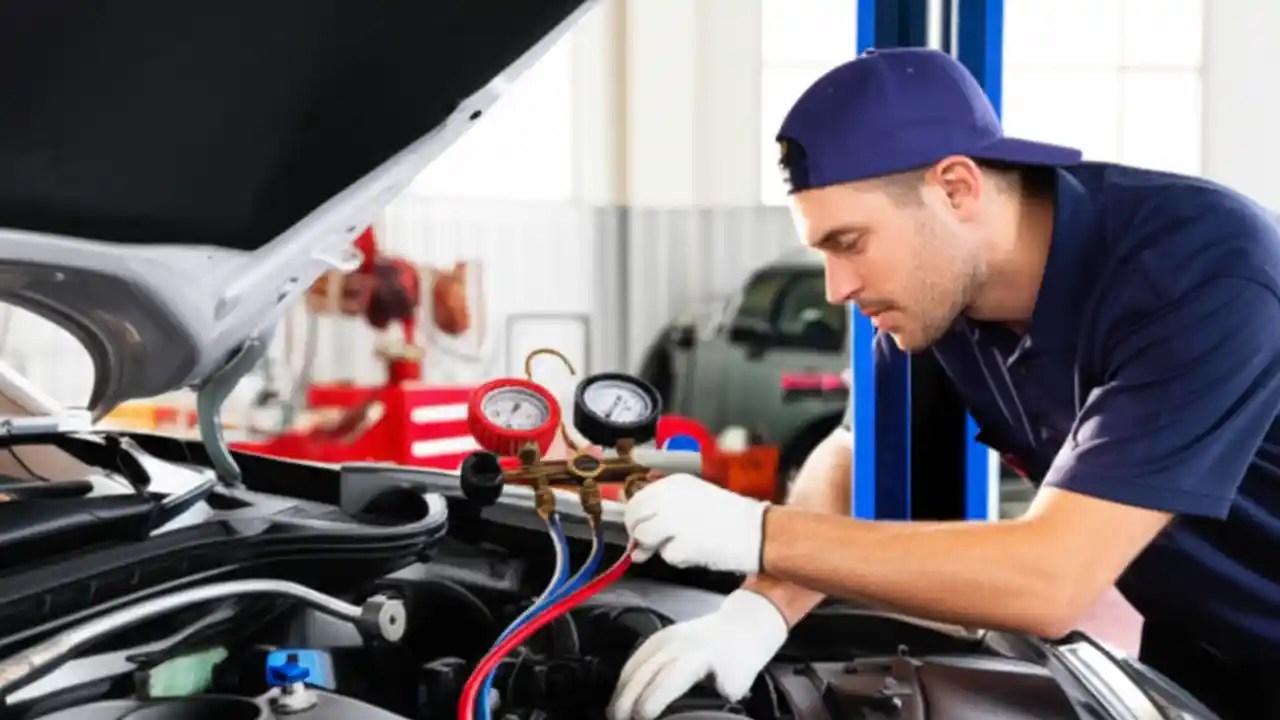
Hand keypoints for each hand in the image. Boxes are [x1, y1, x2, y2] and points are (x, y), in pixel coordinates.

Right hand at [608, 589, 787, 719]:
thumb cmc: (741, 662)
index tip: (642, 718)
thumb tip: (685, 716)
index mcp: (697, 657)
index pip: (667, 681)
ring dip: (621, 689)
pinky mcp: (660, 634)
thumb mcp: (733, 690)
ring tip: (614, 712)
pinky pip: (636, 656)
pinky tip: (620, 691)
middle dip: (628, 700)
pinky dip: (625, 675)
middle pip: (643, 673)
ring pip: (634, 664)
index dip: (652, 702)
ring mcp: (665, 636)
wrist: (744, 624)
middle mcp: (676, 644)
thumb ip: (709, 703)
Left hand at [623, 474, 768, 573]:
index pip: (637, 499)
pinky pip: (667, 555)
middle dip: (638, 533)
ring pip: (644, 537)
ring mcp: (672, 521)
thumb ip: (665, 510)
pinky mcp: (680, 544)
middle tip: (647, 544)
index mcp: (673, 484)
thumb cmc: (729, 516)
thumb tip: (639, 528)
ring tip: (680, 545)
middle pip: (634, 517)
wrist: (756, 531)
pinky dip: (677, 557)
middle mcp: (668, 498)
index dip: (636, 517)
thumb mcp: (694, 499)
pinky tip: (695, 551)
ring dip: (656, 546)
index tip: (641, 527)